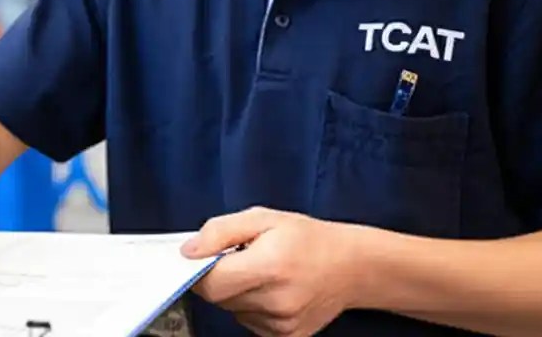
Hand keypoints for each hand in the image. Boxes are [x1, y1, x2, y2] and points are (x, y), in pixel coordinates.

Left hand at [181, 207, 363, 336]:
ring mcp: (282, 325)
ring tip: (262, 273)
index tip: (204, 258)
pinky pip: (249, 322)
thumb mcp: (263, 218)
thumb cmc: (308, 239)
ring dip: (237, 293)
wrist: (353, 267)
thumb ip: (220, 231)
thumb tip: (188, 251)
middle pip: (220, 298)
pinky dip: (251, 306)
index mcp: (270, 267)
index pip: (211, 284)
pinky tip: (271, 291)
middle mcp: (276, 302)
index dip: (199, 270)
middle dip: (221, 277)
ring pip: (233, 311)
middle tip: (241, 259)